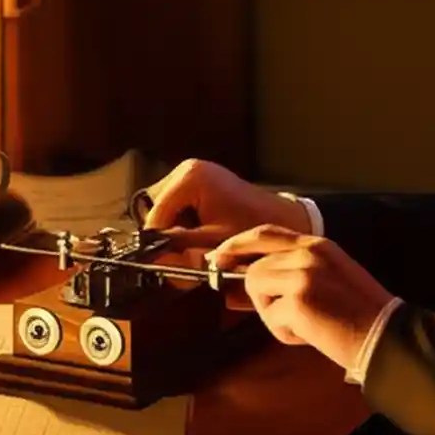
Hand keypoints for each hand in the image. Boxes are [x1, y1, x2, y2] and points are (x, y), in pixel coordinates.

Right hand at [140, 159, 310, 249]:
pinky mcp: (199, 184)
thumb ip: (180, 251)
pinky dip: (188, 230)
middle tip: (190, 258)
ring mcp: (192, 175)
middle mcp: (187, 170)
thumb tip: (151, 260)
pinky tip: (205, 240)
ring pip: (167, 216)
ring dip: (179, 237)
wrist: (283, 218)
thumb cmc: (253, 227)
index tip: (175, 264)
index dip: (160, 246)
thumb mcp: (214, 244)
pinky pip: (179, 212)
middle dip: (171, 241)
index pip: (155, 218)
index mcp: (190, 178)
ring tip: (201, 250)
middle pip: (158, 216)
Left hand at [210, 224, 393, 369]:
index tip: (219, 255)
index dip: (238, 243)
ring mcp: (302, 274)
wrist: (384, 335)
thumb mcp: (327, 278)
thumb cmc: (357, 314)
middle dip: (262, 297)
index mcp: (317, 244)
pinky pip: (269, 316)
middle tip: (284, 315)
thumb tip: (246, 281)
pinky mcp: (298, 300)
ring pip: (257, 291)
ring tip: (305, 324)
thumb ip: (292, 272)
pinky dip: (285, 332)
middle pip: (255, 268)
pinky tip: (311, 334)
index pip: (266, 232)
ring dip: (273, 314)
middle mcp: (308, 252)